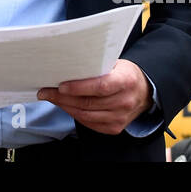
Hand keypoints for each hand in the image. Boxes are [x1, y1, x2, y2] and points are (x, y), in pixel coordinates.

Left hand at [37, 59, 151, 135]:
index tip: (60, 85)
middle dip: (63, 97)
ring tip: (51, 98)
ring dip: (65, 106)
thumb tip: (68, 64)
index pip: (100, 86)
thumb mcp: (115, 64)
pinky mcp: (114, 128)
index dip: (78, 87)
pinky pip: (89, 123)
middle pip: (88, 103)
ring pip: (85, 115)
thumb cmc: (125, 74)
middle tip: (46, 91)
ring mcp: (120, 117)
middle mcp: (124, 101)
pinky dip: (74, 114)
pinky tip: (65, 106)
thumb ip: (97, 65)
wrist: (144, 92)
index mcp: (126, 81)